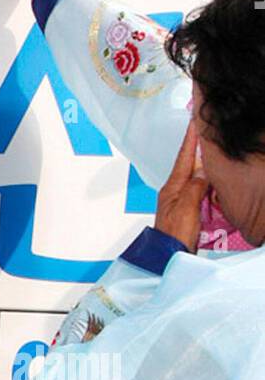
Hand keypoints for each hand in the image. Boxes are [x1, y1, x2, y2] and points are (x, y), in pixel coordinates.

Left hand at [155, 121, 207, 252]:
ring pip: (193, 176)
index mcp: (172, 187)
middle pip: (188, 164)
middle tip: (204, 132)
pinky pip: (197, 190)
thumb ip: (195, 187)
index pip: (184, 158)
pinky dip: (205, 181)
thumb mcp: (186, 208)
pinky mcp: (186, 211)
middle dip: (196, 148)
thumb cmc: (175, 234)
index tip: (194, 123)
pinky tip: (211, 179)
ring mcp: (179, 201)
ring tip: (209, 150)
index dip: (190, 140)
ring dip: (201, 163)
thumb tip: (203, 172)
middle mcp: (174, 191)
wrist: (168, 257)